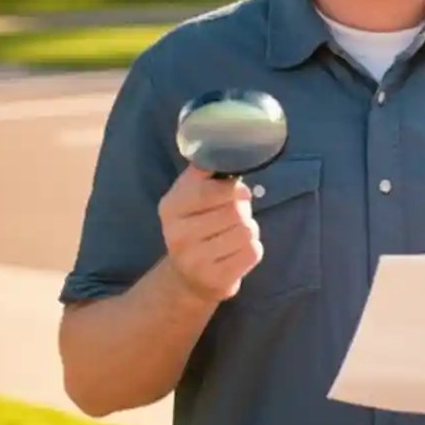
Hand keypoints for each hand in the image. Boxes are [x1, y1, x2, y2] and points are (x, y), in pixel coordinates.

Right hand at [158, 165, 261, 303]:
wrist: (187, 278)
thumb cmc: (197, 226)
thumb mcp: (189, 195)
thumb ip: (204, 171)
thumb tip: (223, 144)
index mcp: (171, 208)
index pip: (211, 191)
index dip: (232, 189)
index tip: (236, 192)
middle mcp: (178, 236)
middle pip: (235, 210)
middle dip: (242, 210)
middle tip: (232, 218)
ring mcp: (195, 261)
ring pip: (247, 230)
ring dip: (249, 230)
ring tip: (234, 235)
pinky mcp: (216, 280)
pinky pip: (253, 251)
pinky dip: (253, 249)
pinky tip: (237, 252)